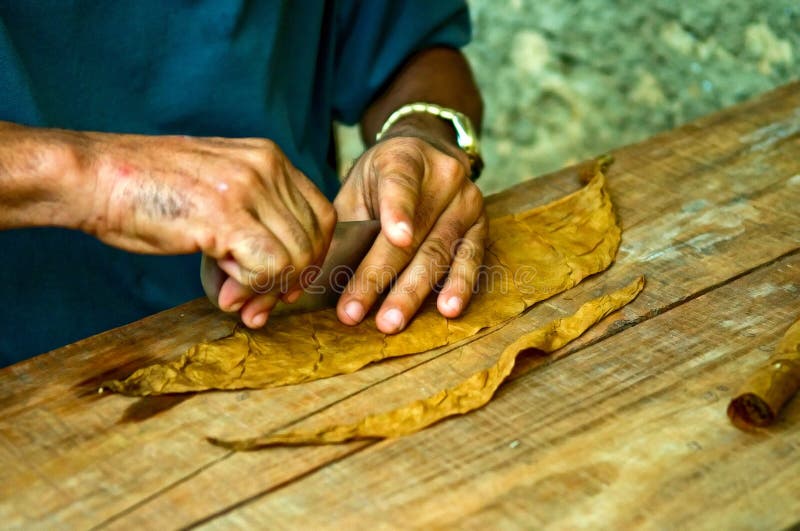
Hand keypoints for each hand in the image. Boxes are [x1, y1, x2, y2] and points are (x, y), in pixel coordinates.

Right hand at [70, 131, 335, 326]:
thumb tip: (281, 284)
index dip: (313, 257)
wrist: (95, 176)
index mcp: (268, 157)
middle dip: (290, 284)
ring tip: (233, 298)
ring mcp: (247, 189)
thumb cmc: (148, 191)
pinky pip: (269, 266)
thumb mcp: (217, 192)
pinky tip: (225, 291)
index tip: (289, 283)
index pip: (321, 215)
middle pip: (312, 241)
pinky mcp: (225, 215)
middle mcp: (266, 167)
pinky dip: (253, 288)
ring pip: (295, 257)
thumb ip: (253, 227)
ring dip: (267, 290)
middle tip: (257, 307)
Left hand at [333, 118, 486, 333]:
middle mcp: (444, 176)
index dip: (398, 211)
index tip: (396, 238)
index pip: (401, 183)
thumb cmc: (380, 179)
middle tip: (356, 310)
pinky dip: (458, 286)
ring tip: (391, 321)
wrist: (425, 153)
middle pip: (415, 233)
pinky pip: (470, 260)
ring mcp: (467, 202)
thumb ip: (346, 225)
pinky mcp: (480, 226)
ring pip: (440, 252)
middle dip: (382, 276)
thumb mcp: (358, 186)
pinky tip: (448, 309)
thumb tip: (318, 275)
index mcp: (405, 157)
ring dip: (413, 292)